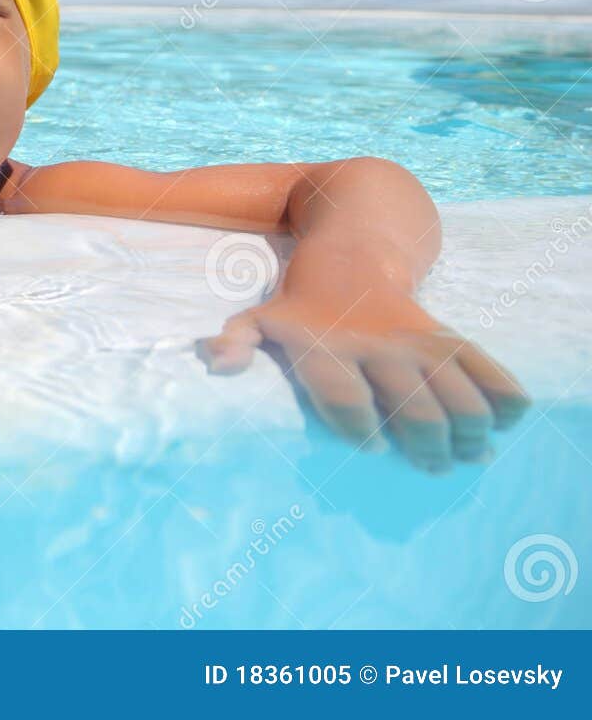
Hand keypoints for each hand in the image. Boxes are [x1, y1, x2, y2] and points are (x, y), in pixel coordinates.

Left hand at [198, 285, 528, 471]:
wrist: (350, 256)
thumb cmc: (297, 307)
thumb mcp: (257, 318)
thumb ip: (235, 342)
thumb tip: (216, 363)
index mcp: (325, 348)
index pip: (346, 399)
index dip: (360, 431)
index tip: (371, 448)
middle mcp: (375, 345)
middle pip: (414, 410)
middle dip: (426, 447)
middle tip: (428, 465)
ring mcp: (418, 340)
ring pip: (460, 397)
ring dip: (469, 433)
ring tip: (465, 454)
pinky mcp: (450, 337)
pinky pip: (492, 372)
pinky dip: (505, 400)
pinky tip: (499, 421)